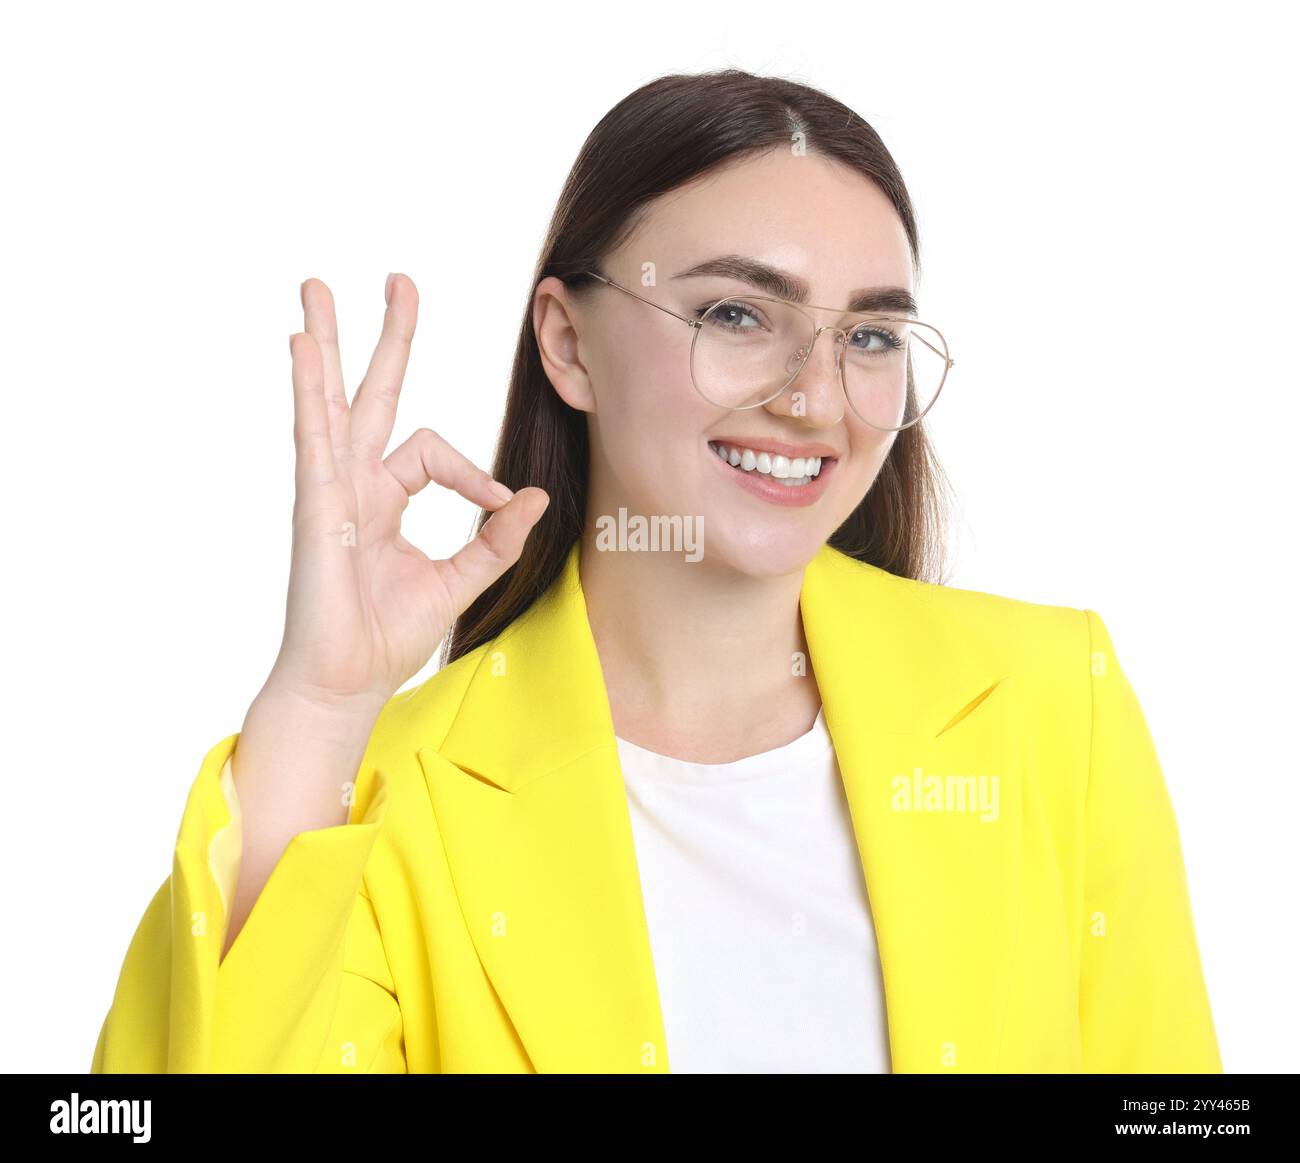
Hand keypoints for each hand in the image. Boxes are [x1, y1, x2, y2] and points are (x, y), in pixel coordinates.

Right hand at [268, 273, 548, 713]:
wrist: (349, 679)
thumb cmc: (390, 633)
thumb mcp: (462, 578)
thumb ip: (498, 538)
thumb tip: (537, 497)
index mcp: (387, 498)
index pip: (435, 453)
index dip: (474, 475)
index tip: (500, 507)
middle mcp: (356, 483)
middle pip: (372, 394)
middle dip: (386, 338)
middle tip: (397, 280)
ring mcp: (331, 488)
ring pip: (332, 399)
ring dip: (326, 341)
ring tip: (318, 286)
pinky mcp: (315, 503)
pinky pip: (313, 435)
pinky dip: (307, 390)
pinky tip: (301, 346)